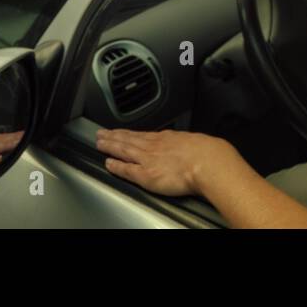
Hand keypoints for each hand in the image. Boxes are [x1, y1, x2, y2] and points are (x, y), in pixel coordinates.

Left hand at [94, 127, 238, 196]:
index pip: (141, 135)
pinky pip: (126, 169)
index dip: (127, 133)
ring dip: (110, 146)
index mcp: (165, 138)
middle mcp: (153, 145)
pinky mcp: (146, 174)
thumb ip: (185, 144)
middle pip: (128, 139)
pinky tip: (108, 163)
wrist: (207, 161)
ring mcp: (147, 159)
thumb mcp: (193, 142)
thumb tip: (188, 145)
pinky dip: (116, 165)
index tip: (118, 131)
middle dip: (113, 136)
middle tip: (100, 133)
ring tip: (99, 143)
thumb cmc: (206, 154)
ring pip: (123, 149)